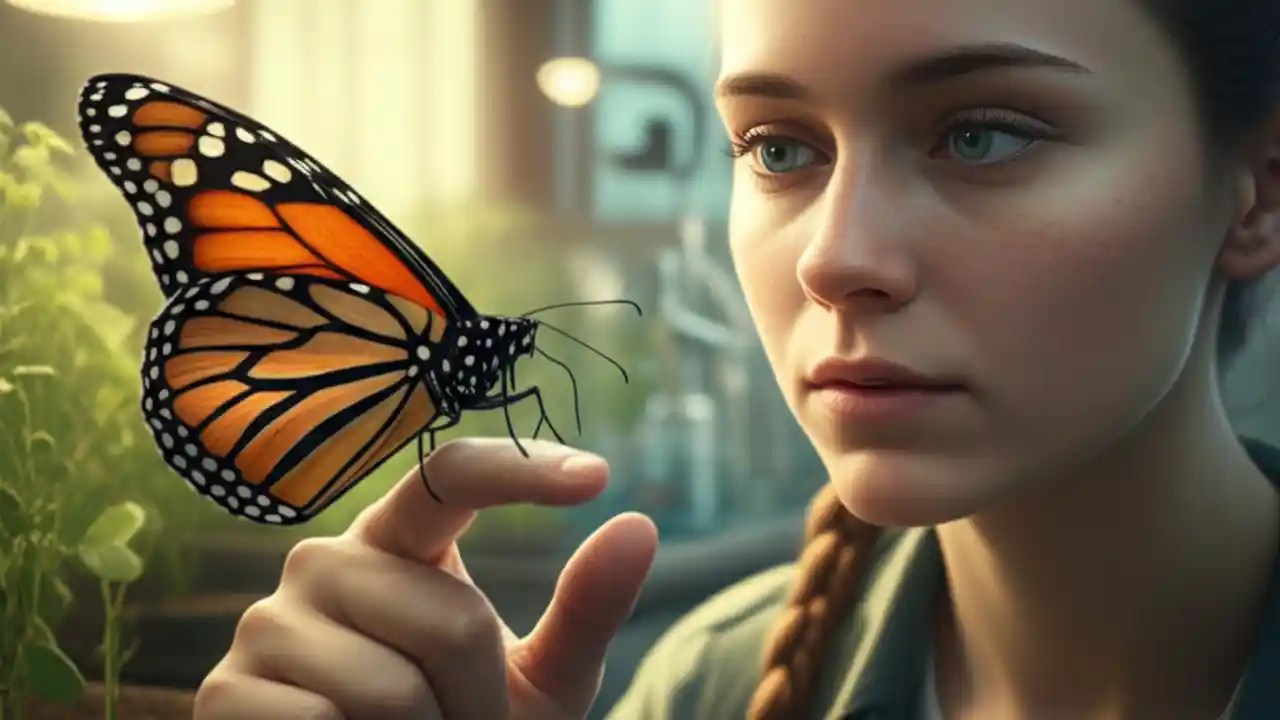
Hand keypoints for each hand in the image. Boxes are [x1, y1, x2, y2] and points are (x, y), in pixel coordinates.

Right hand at [192, 437, 658, 719]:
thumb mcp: (538, 680)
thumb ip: (584, 609)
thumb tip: (641, 523)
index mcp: (397, 542)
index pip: (447, 473)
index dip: (519, 468)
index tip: (598, 476)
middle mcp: (324, 561)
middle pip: (453, 619)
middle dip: (481, 700)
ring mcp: (266, 625)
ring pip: (395, 688)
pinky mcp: (225, 695)